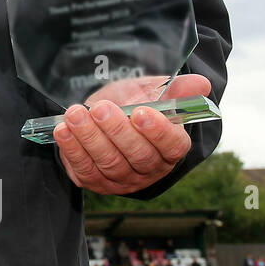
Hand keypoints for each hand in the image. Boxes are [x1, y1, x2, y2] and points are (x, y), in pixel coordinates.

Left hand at [52, 73, 212, 194]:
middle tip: (102, 108)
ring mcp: (122, 179)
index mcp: (170, 148)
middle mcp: (149, 169)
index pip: (172, 146)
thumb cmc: (132, 106)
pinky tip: (63, 130)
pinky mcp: (95, 181)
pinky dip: (72, 149)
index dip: (158, 131)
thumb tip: (201, 84)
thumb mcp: (152, 93)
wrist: (102, 118)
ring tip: (76, 114)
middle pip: (138, 155)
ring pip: (109, 162)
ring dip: (90, 137)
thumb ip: (175, 89)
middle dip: (117, 131)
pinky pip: (84, 169)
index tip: (141, 112)